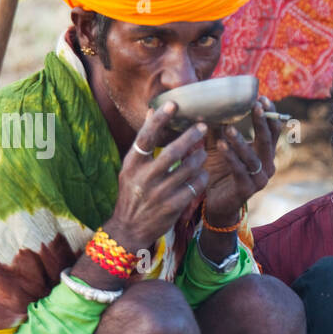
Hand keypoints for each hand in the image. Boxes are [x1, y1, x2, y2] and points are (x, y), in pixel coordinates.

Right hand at [107, 101, 208, 250]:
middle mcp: (144, 177)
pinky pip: (194, 187)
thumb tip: (151, 111)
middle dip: (190, 137)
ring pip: (188, 169)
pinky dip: (201, 178)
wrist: (129, 228)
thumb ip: (143, 143)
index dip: (159, 120)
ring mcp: (159, 193)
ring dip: (199, 158)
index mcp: (132, 164)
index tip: (172, 104)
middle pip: (172, 152)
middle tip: (203, 126)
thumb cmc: (133, 193)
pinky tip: (202, 174)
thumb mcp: (130, 168)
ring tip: (203, 153)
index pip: (145, 137)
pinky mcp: (172, 207)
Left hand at [203, 97, 282, 223]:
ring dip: (240, 142)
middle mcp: (267, 165)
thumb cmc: (219, 171)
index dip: (270, 114)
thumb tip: (210, 105)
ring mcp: (259, 179)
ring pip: (253, 156)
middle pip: (267, 140)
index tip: (262, 98)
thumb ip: (218, 129)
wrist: (215, 203)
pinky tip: (221, 145)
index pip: (273, 131)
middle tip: (255, 106)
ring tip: (229, 128)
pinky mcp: (247, 190)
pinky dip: (230, 157)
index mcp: (264, 153)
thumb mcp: (218, 146)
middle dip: (262, 122)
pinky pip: (240, 171)